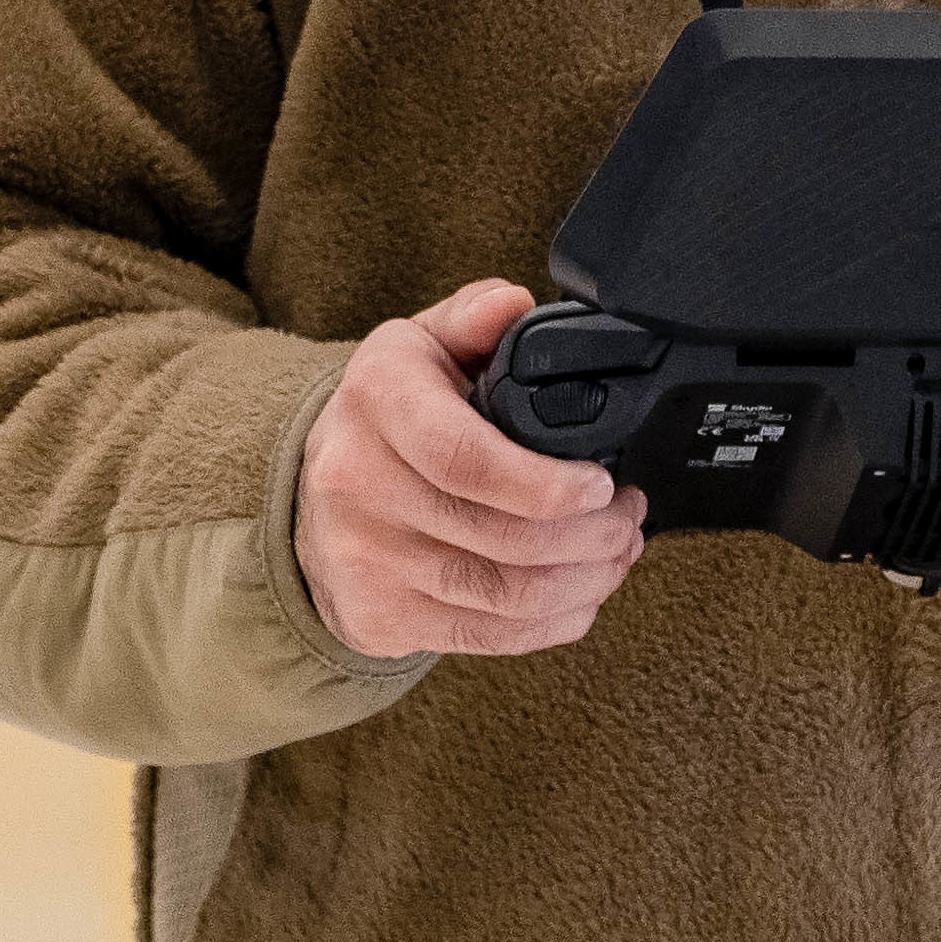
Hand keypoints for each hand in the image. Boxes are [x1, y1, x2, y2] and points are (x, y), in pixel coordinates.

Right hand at [293, 278, 646, 660]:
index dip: (548, 483)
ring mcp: (365, 560)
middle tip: (628, 514)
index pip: (466, 458)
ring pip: (510, 594)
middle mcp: (358, 484)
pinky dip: (557, 621)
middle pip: (506, 537)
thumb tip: (513, 304)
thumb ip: (471, 320)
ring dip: (589, 580)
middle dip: (595, 534)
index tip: (602, 483)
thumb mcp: (418, 348)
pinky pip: (494, 637)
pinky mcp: (380, 618)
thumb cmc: (387, 418)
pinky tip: (581, 593)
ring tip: (618, 551)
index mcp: (376, 402)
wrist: (311, 499)